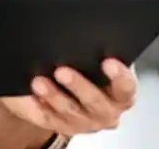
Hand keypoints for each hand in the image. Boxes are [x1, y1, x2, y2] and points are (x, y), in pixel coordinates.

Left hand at [0, 59, 136, 137]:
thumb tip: (83, 31)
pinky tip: (32, 95)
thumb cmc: (88, 69)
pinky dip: (40, 107)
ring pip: (70, 112)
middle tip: (62, 71)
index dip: (120, 76)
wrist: (70, 92)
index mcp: (121, 94)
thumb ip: (97, 52)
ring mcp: (85, 123)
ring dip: (54, 96)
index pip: (126, 87)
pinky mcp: (63, 127)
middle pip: (96, 102)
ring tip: (39, 82)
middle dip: (78, 86)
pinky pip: (50, 119)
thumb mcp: (97, 59)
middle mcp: (107, 112)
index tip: (108, 61)